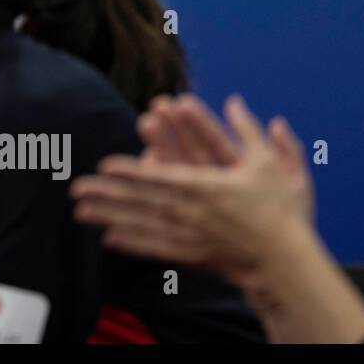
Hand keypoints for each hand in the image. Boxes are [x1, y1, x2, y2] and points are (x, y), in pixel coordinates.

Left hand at [72, 95, 314, 286]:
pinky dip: (133, 244)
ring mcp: (191, 236)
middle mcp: (194, 213)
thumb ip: (251, 133)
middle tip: (75, 187)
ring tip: (80, 210)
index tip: (105, 165)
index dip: (133, 171)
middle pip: (142, 202)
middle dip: (107, 194)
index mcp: (209, 188)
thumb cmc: (282, 213)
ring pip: (143, 225)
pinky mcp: (192, 255)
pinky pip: (157, 249)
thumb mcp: (275, 167)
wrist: (287, 262)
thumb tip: (235, 101)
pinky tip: (108, 239)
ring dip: (110, 217)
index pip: (163, 176)